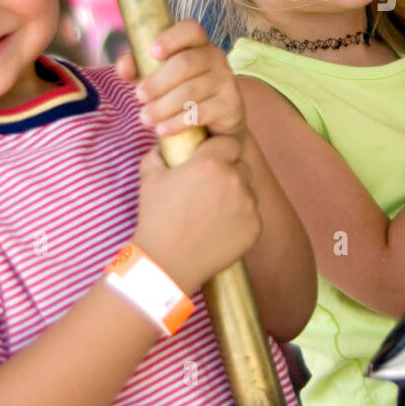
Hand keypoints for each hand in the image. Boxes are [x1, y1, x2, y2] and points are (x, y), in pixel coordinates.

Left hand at [116, 19, 245, 143]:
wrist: (216, 125)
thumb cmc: (181, 93)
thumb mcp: (157, 78)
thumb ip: (138, 68)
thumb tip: (123, 66)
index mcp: (198, 43)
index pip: (190, 29)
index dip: (171, 38)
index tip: (152, 53)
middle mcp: (215, 57)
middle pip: (185, 63)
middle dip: (158, 81)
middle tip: (139, 96)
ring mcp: (226, 80)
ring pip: (191, 90)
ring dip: (163, 106)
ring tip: (145, 118)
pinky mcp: (231, 105)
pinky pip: (202, 111)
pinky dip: (178, 122)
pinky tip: (163, 129)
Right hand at [130, 136, 260, 293]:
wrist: (166, 262)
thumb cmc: (156, 218)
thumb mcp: (150, 178)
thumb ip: (157, 155)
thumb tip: (161, 147)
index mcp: (211, 162)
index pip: (229, 143)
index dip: (220, 150)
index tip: (210, 161)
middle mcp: (234, 179)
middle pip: (241, 166)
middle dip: (228, 173)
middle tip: (209, 189)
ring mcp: (248, 204)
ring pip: (248, 191)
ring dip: (236, 196)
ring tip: (212, 212)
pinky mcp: (255, 227)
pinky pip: (251, 215)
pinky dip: (240, 219)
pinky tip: (219, 228)